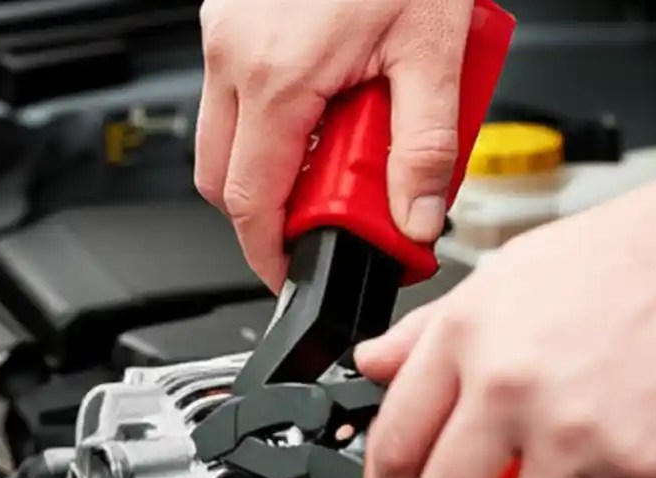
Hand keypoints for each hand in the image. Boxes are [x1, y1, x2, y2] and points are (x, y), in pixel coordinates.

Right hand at [195, 0, 469, 289]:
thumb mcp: (433, 46)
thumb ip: (427, 143)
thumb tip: (415, 218)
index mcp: (277, 76)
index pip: (252, 201)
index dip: (269, 255)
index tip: (292, 274)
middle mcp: (234, 55)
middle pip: (223, 178)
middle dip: (269, 213)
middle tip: (325, 216)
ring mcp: (224, 32)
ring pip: (222, 134)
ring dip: (270, 159)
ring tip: (336, 143)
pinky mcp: (230, 14)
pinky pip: (232, 89)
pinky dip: (268, 113)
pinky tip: (324, 93)